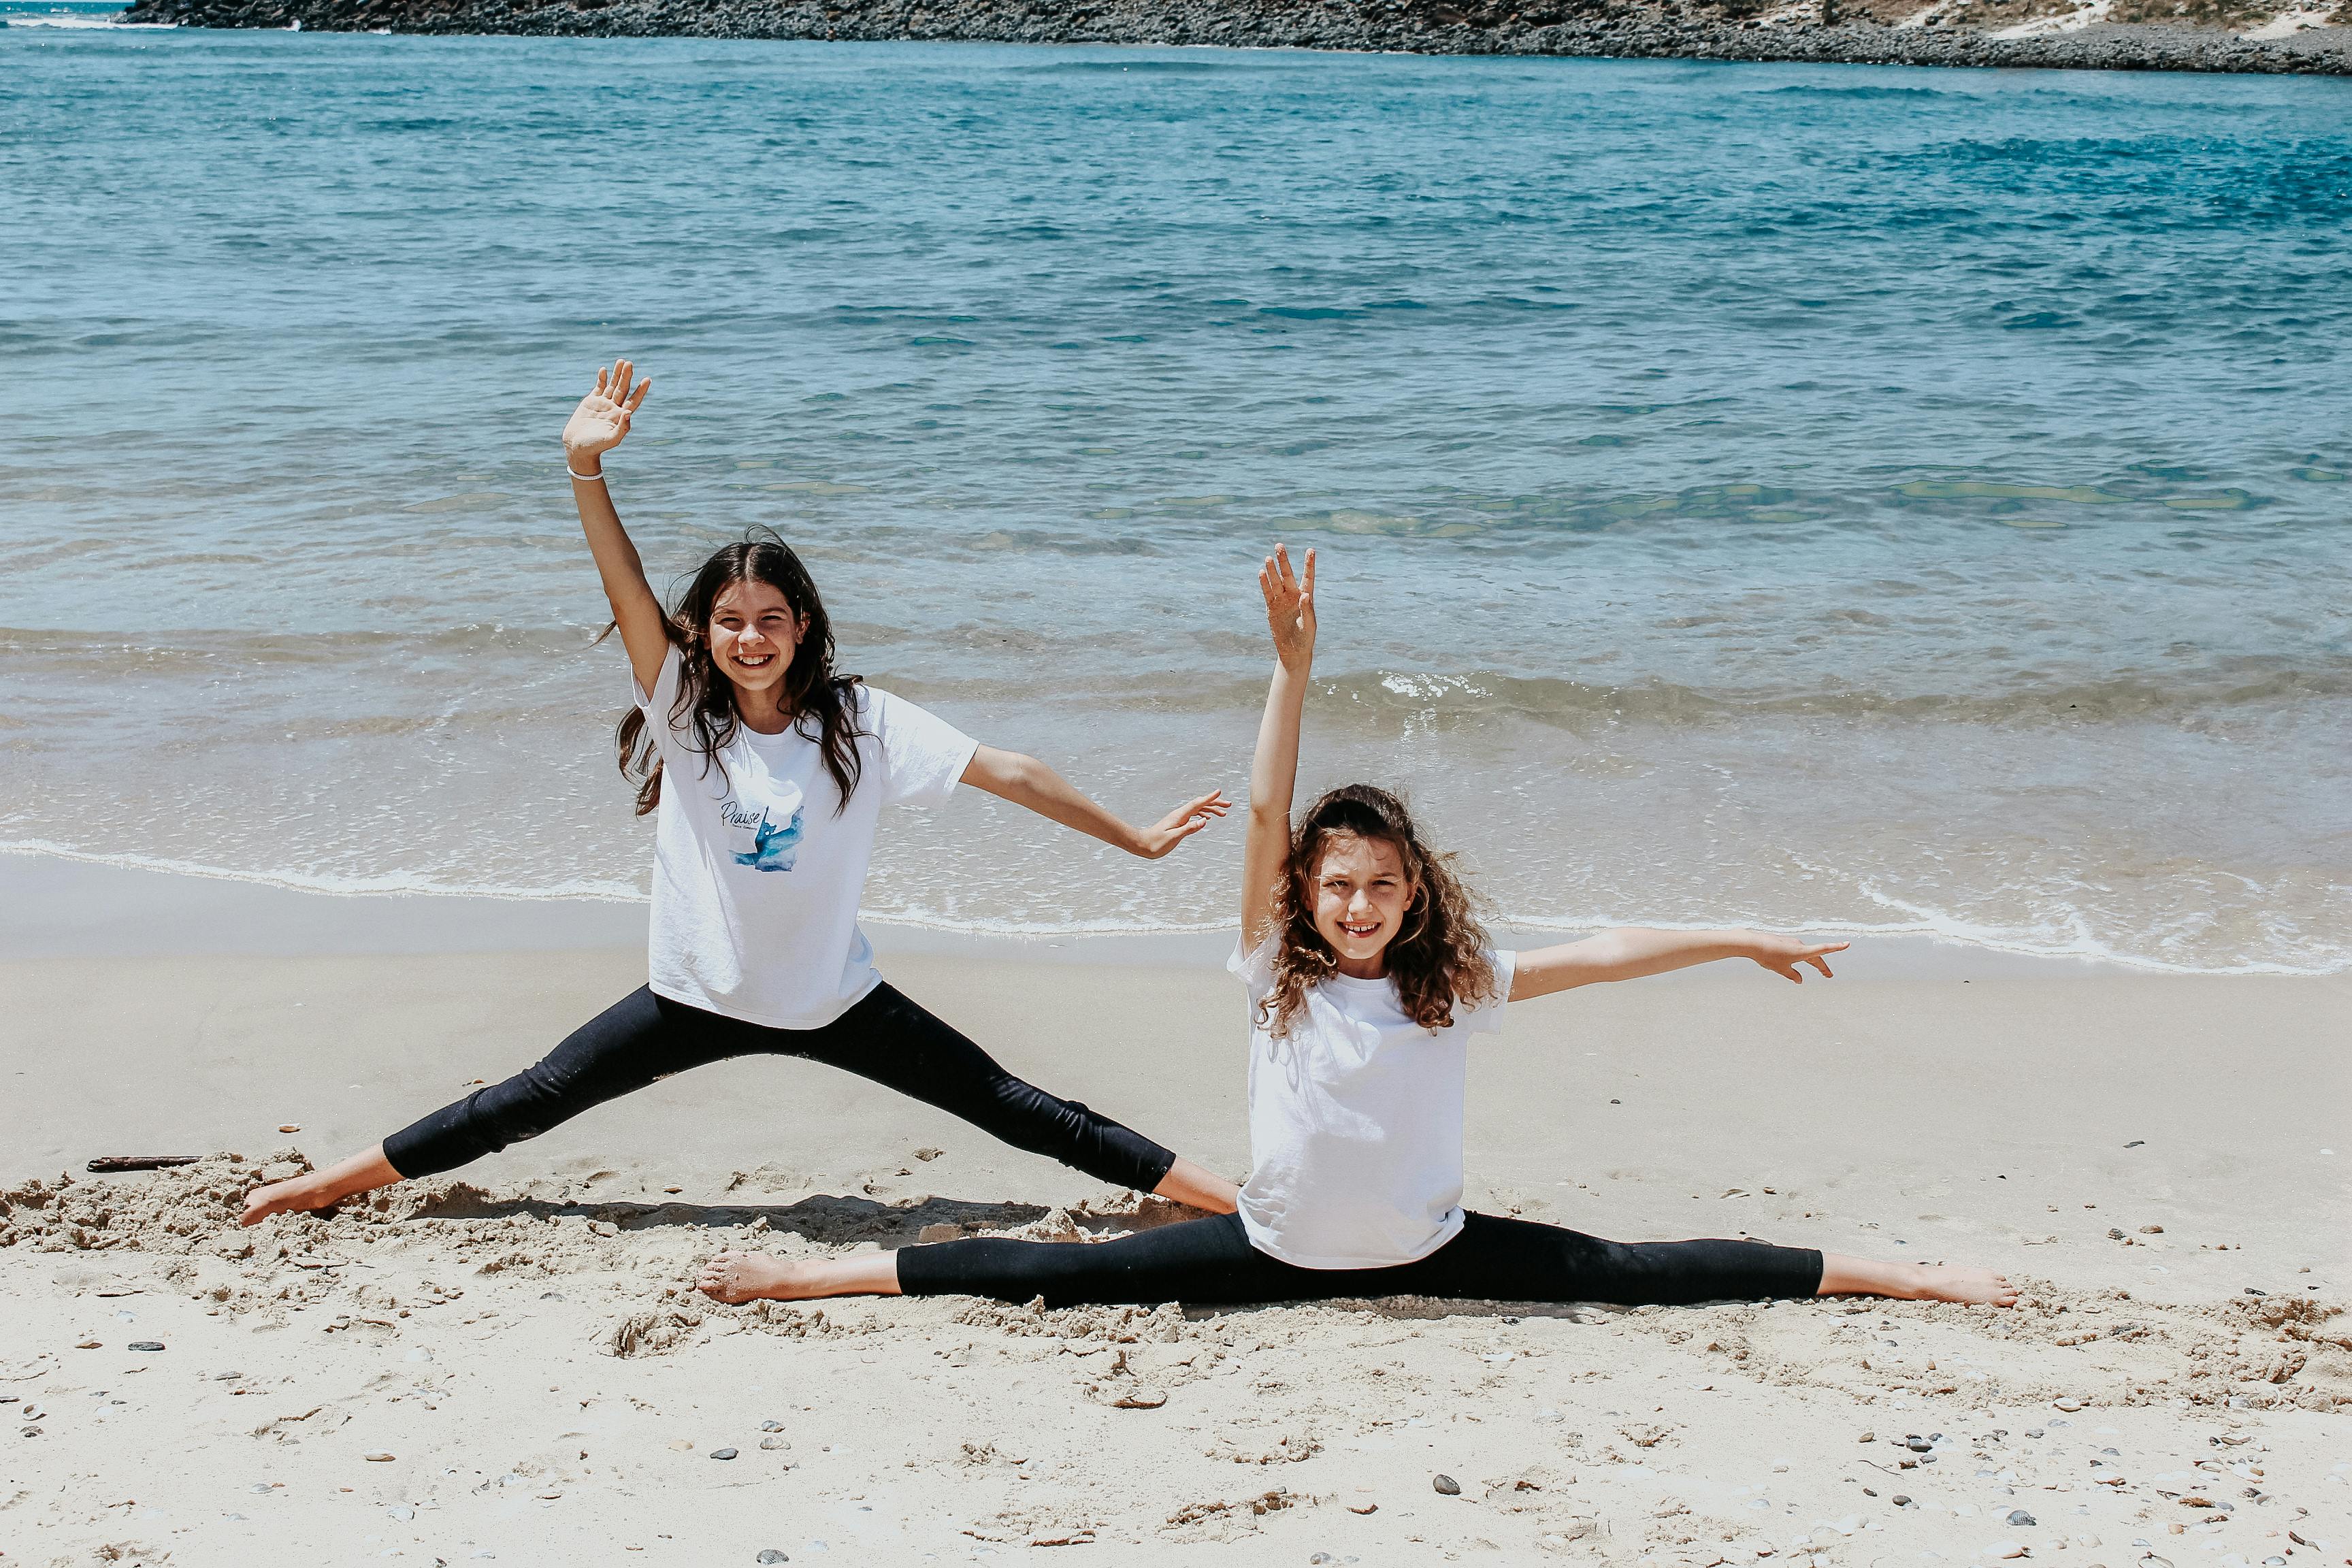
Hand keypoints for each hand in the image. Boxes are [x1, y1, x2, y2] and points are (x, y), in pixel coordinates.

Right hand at [563, 359, 650, 466]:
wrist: (578, 447)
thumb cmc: (596, 446)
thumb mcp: (611, 439)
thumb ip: (622, 428)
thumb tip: (628, 413)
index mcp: (621, 417)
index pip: (634, 400)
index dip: (641, 391)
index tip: (647, 379)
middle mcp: (614, 408)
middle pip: (623, 389)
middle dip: (626, 376)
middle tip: (629, 363)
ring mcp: (603, 404)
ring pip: (612, 385)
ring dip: (616, 374)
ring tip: (621, 361)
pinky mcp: (591, 401)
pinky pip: (598, 387)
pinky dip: (601, 378)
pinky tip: (604, 369)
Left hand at [1130, 790, 1231, 858]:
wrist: (1142, 845)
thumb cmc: (1156, 843)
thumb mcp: (1174, 837)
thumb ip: (1189, 828)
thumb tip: (1205, 820)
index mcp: (1180, 816)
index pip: (1197, 804)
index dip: (1210, 798)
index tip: (1220, 792)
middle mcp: (1180, 814)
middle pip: (1200, 804)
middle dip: (1215, 803)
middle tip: (1229, 805)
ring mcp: (1179, 818)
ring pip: (1198, 810)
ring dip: (1211, 809)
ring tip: (1223, 814)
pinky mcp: (1177, 823)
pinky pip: (1193, 815)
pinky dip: (1203, 814)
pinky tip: (1207, 818)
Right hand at [1260, 543, 1316, 671]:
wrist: (1292, 650)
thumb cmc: (1305, 638)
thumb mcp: (1309, 625)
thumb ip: (1307, 609)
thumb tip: (1304, 595)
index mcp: (1306, 597)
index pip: (1308, 577)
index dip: (1309, 564)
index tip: (1311, 550)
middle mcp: (1293, 595)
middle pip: (1288, 574)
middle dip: (1284, 561)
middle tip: (1279, 545)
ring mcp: (1281, 600)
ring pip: (1276, 581)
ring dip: (1272, 570)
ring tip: (1268, 558)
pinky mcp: (1271, 607)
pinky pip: (1267, 593)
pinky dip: (1264, 583)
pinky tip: (1261, 572)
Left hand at [1746, 934, 1847, 982]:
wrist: (1752, 943)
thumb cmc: (1768, 956)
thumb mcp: (1782, 969)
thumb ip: (1792, 975)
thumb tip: (1799, 980)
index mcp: (1802, 951)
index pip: (1823, 949)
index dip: (1836, 947)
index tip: (1847, 944)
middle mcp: (1799, 945)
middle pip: (1815, 956)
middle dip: (1822, 967)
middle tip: (1828, 976)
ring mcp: (1791, 943)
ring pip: (1806, 953)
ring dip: (1813, 962)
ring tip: (1819, 970)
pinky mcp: (1783, 942)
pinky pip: (1796, 951)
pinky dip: (1801, 958)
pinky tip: (1795, 962)